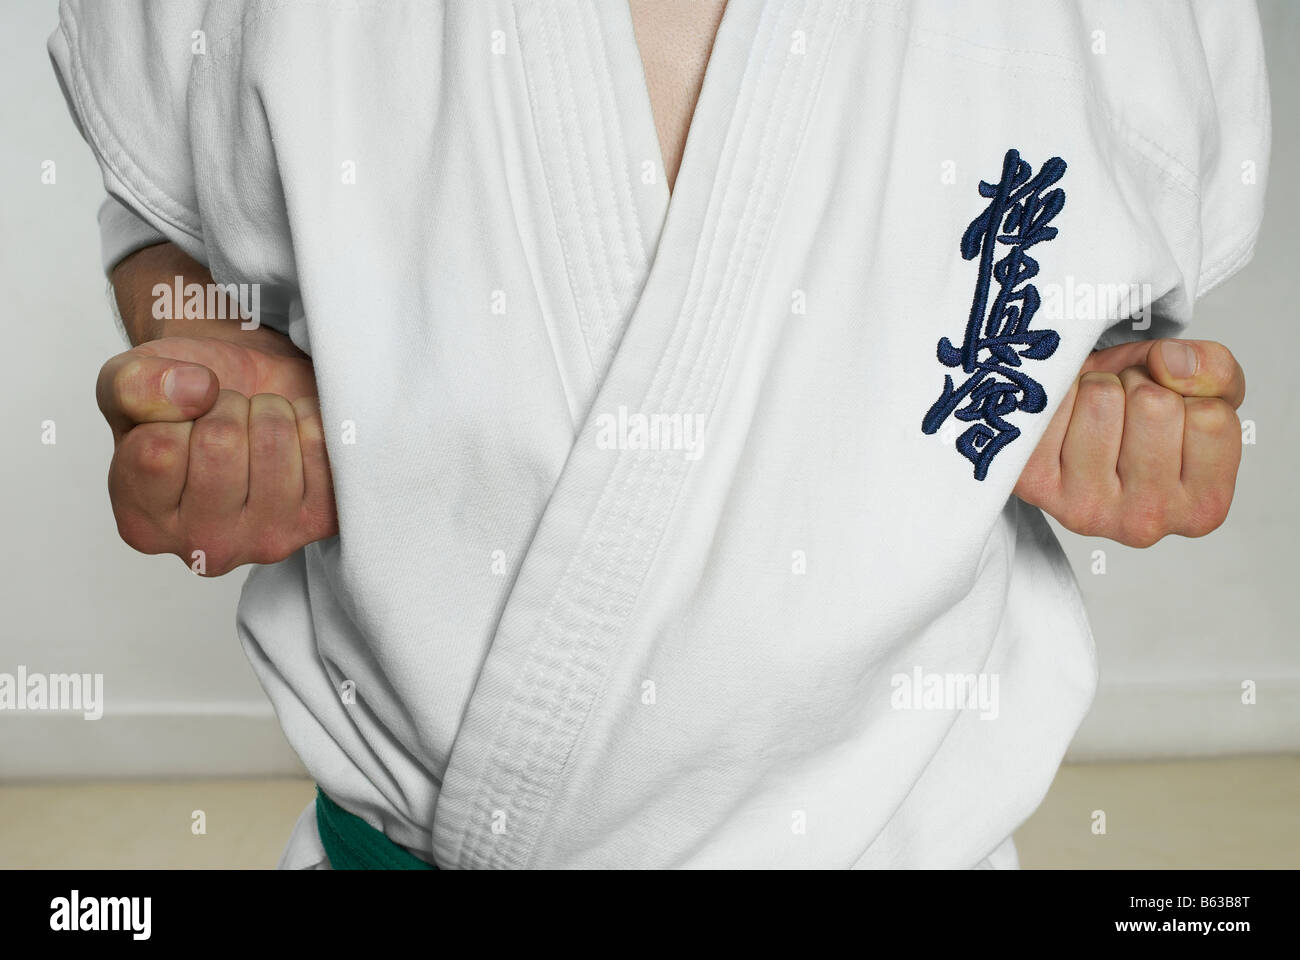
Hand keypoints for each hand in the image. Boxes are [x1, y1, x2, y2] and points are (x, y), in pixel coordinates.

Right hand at [97, 335, 337, 574]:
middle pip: (220, 442)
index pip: (157, 450)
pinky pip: (321, 441)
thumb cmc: (189, 404)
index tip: (182, 418)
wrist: (255, 395)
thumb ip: (131, 385)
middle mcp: (204, 547)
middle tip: (227, 418)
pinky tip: (293, 436)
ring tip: (258, 426)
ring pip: (273, 439)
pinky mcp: (322, 519)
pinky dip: (308, 416)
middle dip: (225, 406)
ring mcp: (269, 539)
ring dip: (268, 410)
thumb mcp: (128, 382)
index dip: (174, 407)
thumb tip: (195, 390)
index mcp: (143, 524)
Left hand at [1015, 339, 1244, 546]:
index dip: (1185, 394)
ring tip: (1093, 414)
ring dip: (1098, 386)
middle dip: (1140, 385)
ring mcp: (1084, 508)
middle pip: (1155, 404)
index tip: (1167, 413)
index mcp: (1202, 508)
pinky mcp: (1032, 483)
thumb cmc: (1136, 413)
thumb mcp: (1198, 389)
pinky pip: (1055, 400)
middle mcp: (1145, 522)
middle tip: (1125, 408)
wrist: (1068, 424)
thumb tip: (1171, 366)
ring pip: (1102, 398)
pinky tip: (1060, 418)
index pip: (1211, 417)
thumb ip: (1215, 371)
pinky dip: (1060, 389)